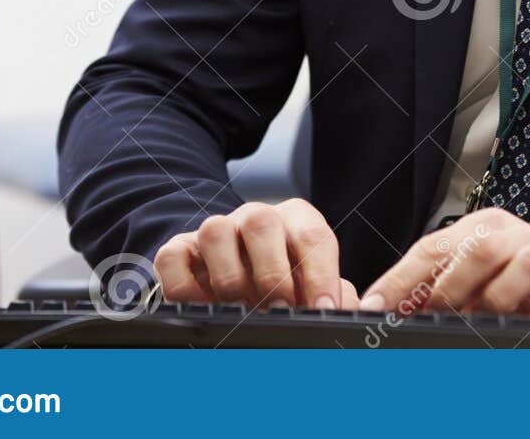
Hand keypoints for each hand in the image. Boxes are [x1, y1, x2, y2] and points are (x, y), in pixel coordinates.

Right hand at [152, 199, 358, 308]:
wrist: (229, 277)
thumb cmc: (284, 283)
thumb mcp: (312, 285)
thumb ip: (333, 295)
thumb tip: (355, 313)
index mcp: (296, 219)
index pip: (313, 236)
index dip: (320, 275)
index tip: (324, 310)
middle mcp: (256, 217)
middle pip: (262, 223)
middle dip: (273, 273)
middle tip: (280, 311)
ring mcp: (215, 229)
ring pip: (215, 231)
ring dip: (230, 279)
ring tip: (241, 312)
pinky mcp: (178, 248)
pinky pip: (174, 257)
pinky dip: (186, 287)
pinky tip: (204, 309)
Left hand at [358, 208, 529, 328]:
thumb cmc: (520, 277)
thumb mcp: (477, 272)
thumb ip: (435, 283)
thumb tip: (382, 308)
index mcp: (484, 228)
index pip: (433, 247)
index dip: (400, 279)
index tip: (374, 308)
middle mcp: (516, 235)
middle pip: (478, 250)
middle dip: (450, 289)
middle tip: (434, 319)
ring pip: (519, 270)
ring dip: (495, 303)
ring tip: (485, 324)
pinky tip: (525, 330)